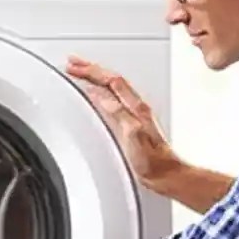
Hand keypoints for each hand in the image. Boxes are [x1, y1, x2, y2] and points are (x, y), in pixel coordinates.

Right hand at [65, 55, 181, 187]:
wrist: (165, 174)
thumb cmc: (152, 161)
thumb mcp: (132, 134)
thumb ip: (117, 112)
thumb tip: (99, 95)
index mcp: (136, 107)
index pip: (111, 80)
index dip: (92, 71)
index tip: (74, 67)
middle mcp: (137, 107)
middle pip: (111, 79)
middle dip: (90, 69)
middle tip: (72, 63)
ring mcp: (135, 114)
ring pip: (112, 86)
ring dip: (96, 76)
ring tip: (81, 71)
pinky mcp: (131, 123)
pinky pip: (113, 98)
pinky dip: (100, 90)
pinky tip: (95, 93)